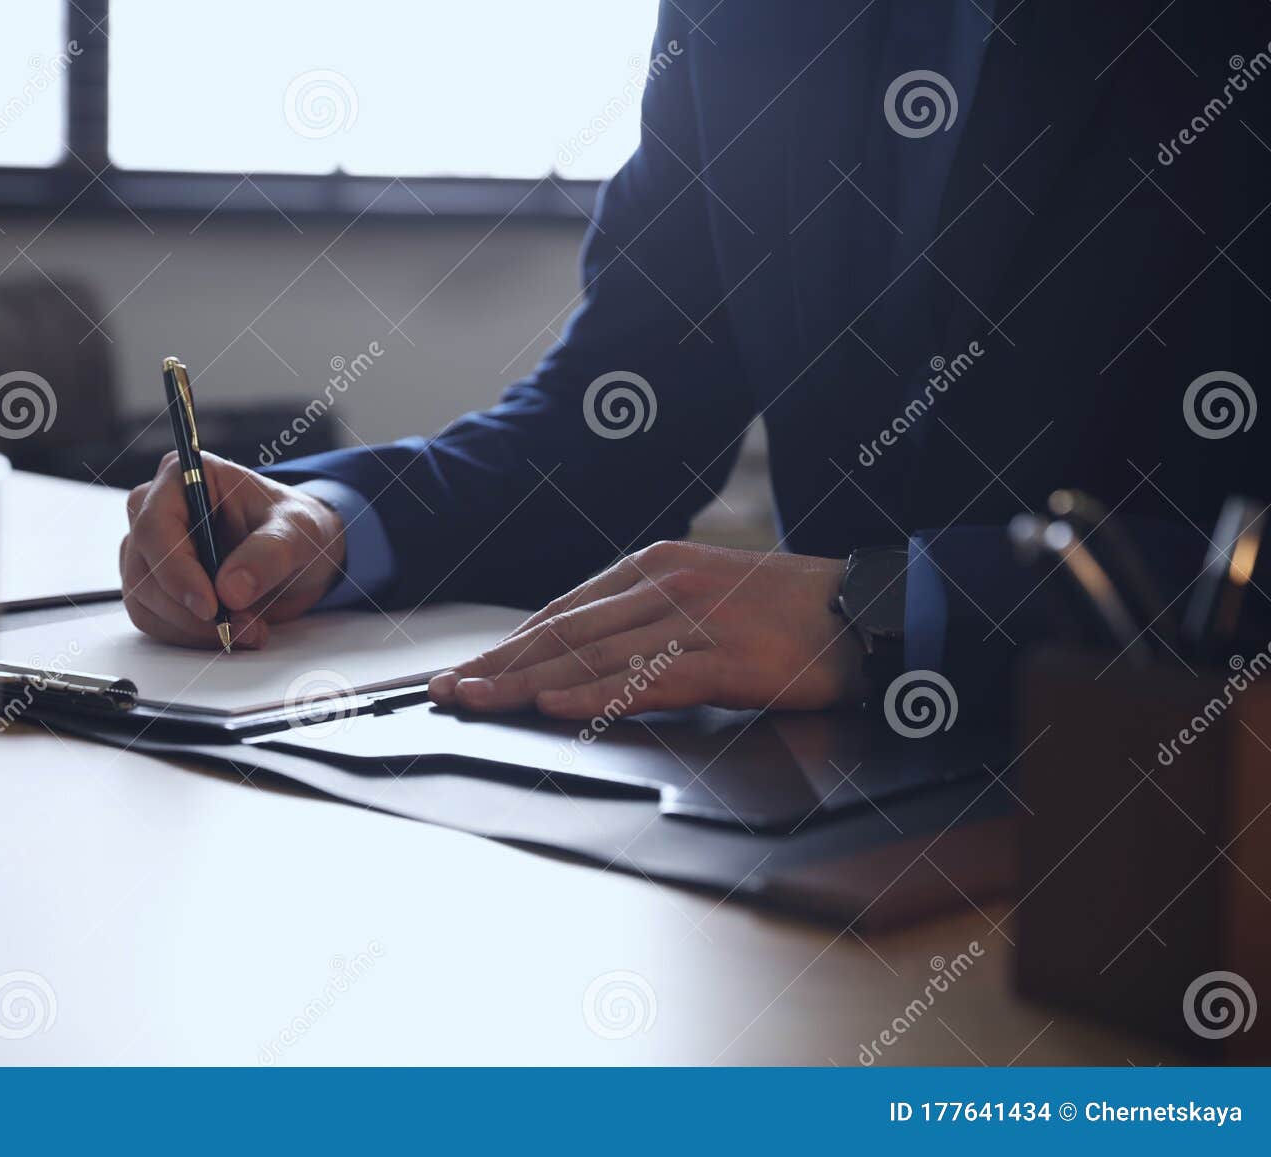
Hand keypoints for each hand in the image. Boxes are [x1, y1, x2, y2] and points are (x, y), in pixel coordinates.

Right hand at [120, 451, 345, 647]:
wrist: (299, 557)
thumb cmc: (294, 528)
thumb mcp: (298, 531)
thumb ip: (269, 554)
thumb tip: (230, 589)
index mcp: (185, 477)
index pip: (155, 527)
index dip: (176, 571)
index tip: (210, 607)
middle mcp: (156, 510)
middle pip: (143, 569)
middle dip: (191, 610)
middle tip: (244, 625)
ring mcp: (150, 550)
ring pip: (144, 601)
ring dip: (194, 629)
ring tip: (249, 628)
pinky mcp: (154, 585)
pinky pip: (154, 621)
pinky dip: (192, 636)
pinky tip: (232, 631)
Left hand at [427, 541, 867, 717]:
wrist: (868, 608)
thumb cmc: (787, 610)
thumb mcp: (704, 595)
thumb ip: (646, 617)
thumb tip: (584, 652)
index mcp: (654, 567)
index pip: (562, 612)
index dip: (507, 645)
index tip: (465, 669)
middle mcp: (664, 585)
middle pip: (563, 632)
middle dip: (499, 664)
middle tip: (447, 689)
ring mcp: (694, 620)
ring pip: (592, 655)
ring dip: (526, 682)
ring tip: (478, 699)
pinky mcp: (727, 658)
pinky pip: (649, 679)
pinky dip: (596, 695)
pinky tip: (555, 705)